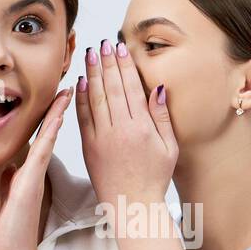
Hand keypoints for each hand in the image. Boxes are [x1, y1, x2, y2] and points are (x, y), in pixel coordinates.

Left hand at [0, 87, 72, 249]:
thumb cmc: (5, 240)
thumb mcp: (3, 203)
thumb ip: (8, 185)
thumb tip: (9, 172)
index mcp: (23, 179)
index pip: (35, 144)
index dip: (43, 122)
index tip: (50, 102)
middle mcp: (32, 176)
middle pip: (47, 135)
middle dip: (55, 112)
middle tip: (65, 87)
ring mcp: (34, 179)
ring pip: (48, 138)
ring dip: (57, 114)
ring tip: (66, 90)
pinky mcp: (32, 184)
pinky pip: (43, 150)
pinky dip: (51, 130)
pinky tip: (58, 112)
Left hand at [75, 39, 176, 206]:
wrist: (133, 206)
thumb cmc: (154, 178)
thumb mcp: (169, 148)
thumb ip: (162, 117)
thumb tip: (158, 89)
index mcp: (142, 128)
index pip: (130, 88)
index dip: (124, 66)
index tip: (120, 48)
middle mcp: (120, 130)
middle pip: (111, 88)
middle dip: (106, 63)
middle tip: (103, 43)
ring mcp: (102, 138)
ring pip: (95, 99)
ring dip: (92, 74)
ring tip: (90, 55)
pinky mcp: (89, 147)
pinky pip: (83, 117)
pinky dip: (81, 98)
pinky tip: (81, 82)